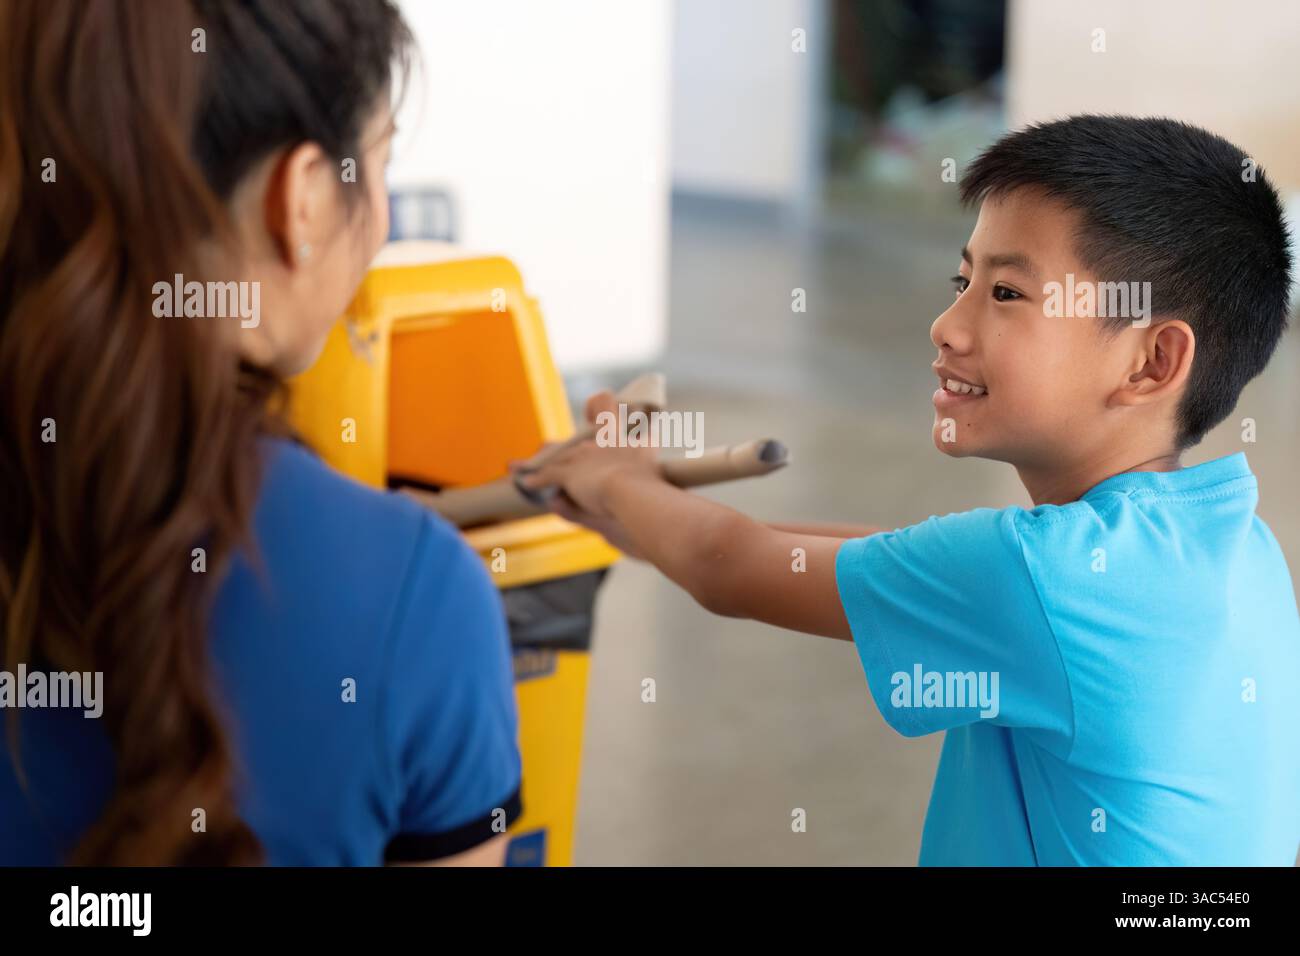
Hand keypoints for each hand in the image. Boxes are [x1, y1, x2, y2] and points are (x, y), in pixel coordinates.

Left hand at [511, 390, 662, 554]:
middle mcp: (595, 441)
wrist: (634, 490)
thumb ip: (648, 444)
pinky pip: (548, 476)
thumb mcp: (652, 455)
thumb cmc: (648, 477)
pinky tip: (526, 483)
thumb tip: (651, 433)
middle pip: (575, 440)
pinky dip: (536, 480)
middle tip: (548, 446)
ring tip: (526, 466)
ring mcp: (581, 457)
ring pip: (557, 457)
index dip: (602, 402)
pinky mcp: (568, 474)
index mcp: (616, 435)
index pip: (607, 406)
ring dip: (542, 464)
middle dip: (561, 446)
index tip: (600, 397)